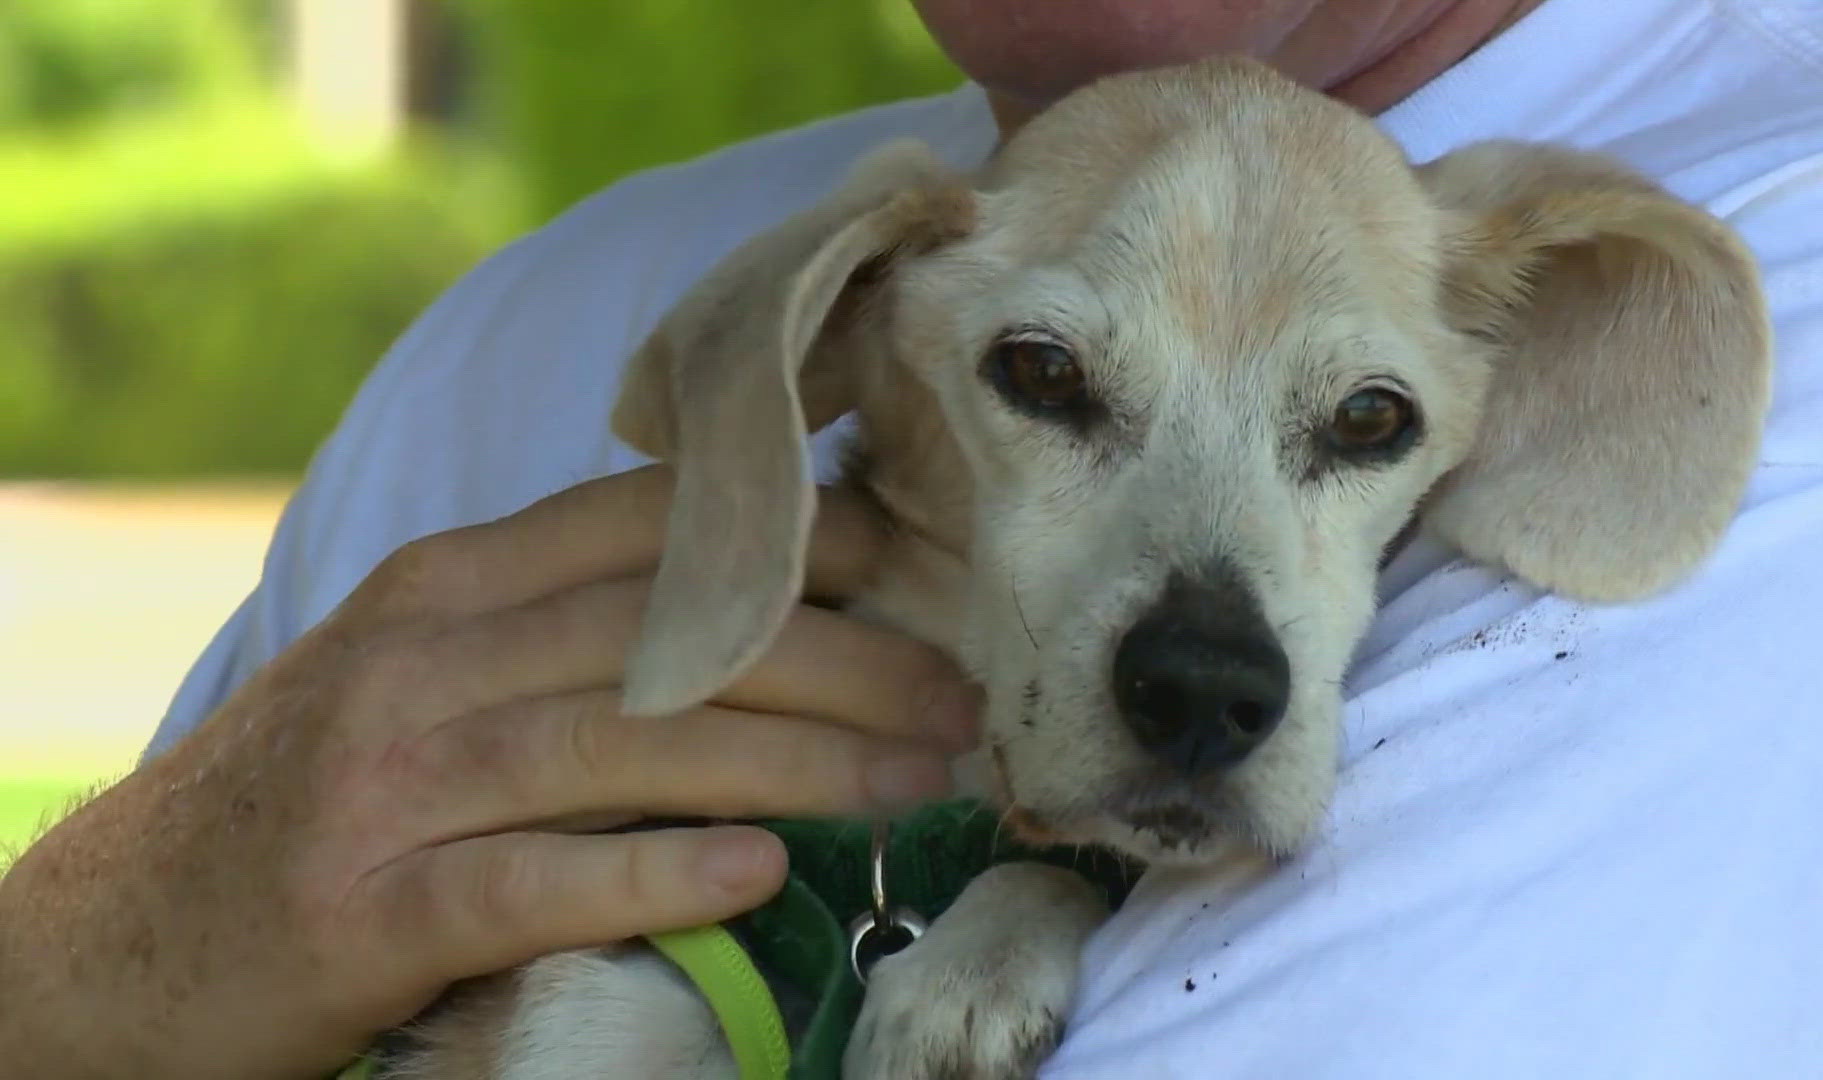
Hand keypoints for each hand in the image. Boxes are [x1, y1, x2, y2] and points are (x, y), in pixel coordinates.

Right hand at [0, 465, 979, 1079]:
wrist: (117, 935)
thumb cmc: (314, 796)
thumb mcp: (422, 676)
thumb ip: (558, 629)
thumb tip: (747, 608)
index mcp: (446, 587)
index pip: (644, 529)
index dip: (794, 535)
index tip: (916, 563)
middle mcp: (421, 659)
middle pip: (665, 636)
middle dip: (837, 660)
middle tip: (960, 700)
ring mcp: (389, 781)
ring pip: (622, 745)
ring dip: (791, 762)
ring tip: (917, 785)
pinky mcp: (365, 909)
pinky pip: (530, 880)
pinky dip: (650, 874)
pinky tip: (758, 874)